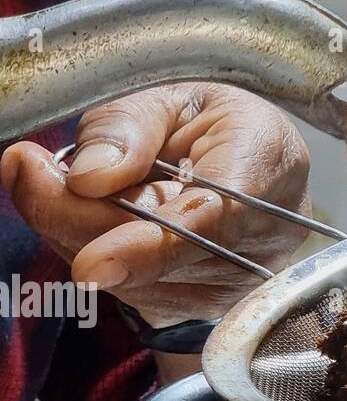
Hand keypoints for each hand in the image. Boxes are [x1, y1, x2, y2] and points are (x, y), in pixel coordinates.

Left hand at [0, 83, 310, 327]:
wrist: (254, 163)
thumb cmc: (216, 125)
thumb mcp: (173, 95)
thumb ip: (128, 128)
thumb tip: (88, 178)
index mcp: (267, 163)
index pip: (213, 221)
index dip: (151, 247)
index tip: (92, 262)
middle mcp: (262, 237)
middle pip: (160, 256)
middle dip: (77, 219)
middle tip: (24, 170)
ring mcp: (238, 281)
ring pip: (139, 281)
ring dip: (78, 235)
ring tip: (51, 182)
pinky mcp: (207, 304)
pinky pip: (135, 291)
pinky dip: (96, 253)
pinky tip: (86, 215)